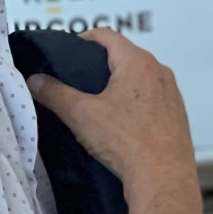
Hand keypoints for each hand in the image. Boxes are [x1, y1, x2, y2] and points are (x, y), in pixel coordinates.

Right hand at [26, 30, 196, 199]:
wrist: (163, 177)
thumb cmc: (125, 140)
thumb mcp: (81, 114)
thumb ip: (54, 93)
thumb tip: (35, 80)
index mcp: (138, 62)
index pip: (107, 36)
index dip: (83, 39)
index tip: (67, 52)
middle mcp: (160, 72)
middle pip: (124, 56)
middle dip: (99, 64)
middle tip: (75, 78)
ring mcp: (172, 94)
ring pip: (139, 79)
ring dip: (118, 84)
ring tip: (94, 101)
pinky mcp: (177, 115)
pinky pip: (151, 99)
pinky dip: (134, 102)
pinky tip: (119, 121)